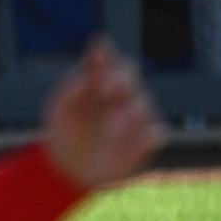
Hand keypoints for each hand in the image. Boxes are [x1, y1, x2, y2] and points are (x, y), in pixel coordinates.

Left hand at [42, 36, 162, 189]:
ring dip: (127, 114)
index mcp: (98, 80)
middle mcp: (121, 93)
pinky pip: (157, 132)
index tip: (97, 53)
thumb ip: (74, 88)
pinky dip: (146, 137)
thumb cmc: (65, 131)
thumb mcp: (63, 109)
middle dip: (120, 79)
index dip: (105, 53)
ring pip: (143, 102)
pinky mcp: (147, 138)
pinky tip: (133, 145)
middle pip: (130, 74)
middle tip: (103, 90)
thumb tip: (86, 71)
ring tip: (110, 130)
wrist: (71, 167)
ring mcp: (136, 114)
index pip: (107, 60)